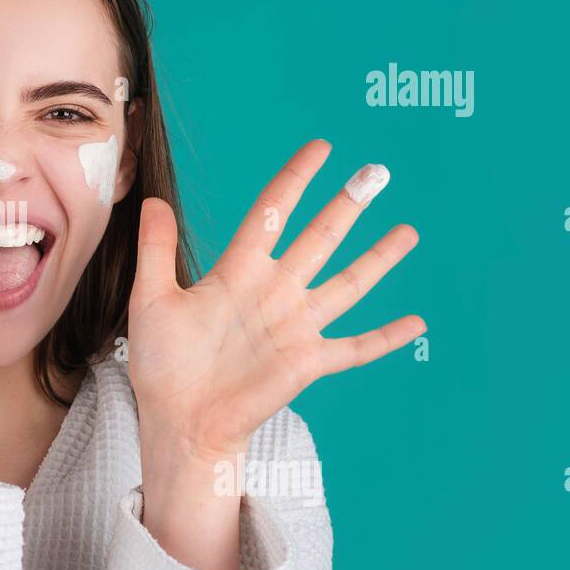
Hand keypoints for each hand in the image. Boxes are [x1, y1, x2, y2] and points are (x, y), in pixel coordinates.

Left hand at [127, 138, 424, 489]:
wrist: (179, 421)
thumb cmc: (161, 364)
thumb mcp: (152, 298)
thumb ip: (156, 249)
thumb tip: (153, 199)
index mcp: (238, 271)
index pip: (272, 212)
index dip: (295, 179)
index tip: (320, 149)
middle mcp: (274, 292)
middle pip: (319, 238)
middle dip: (348, 205)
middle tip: (377, 172)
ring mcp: (295, 326)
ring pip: (347, 283)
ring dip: (379, 258)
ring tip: (408, 231)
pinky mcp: (308, 362)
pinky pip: (355, 348)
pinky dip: (386, 338)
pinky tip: (417, 324)